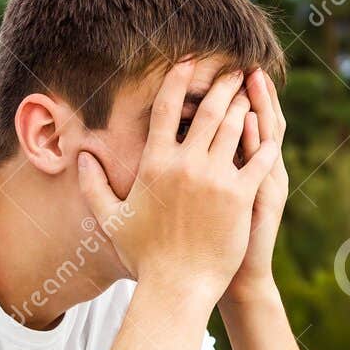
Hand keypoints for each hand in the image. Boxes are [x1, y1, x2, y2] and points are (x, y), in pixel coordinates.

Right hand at [77, 61, 280, 303]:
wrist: (177, 287)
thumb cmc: (143, 257)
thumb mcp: (111, 219)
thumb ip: (93, 185)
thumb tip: (80, 157)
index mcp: (155, 164)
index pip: (167, 109)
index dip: (178, 80)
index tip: (188, 62)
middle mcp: (185, 165)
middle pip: (208, 111)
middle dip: (222, 85)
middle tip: (233, 69)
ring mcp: (215, 179)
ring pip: (234, 128)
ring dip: (243, 104)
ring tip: (250, 90)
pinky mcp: (239, 196)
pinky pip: (257, 159)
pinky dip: (263, 141)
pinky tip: (269, 129)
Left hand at [228, 69, 288, 298]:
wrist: (233, 278)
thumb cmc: (217, 243)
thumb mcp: (219, 202)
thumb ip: (207, 170)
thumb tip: (184, 139)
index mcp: (243, 167)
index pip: (245, 123)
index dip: (240, 98)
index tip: (230, 71)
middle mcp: (257, 171)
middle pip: (257, 122)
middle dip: (251, 93)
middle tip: (245, 64)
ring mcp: (262, 184)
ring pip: (263, 138)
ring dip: (257, 107)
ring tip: (251, 79)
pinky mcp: (260, 200)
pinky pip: (258, 163)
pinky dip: (254, 142)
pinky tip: (248, 120)